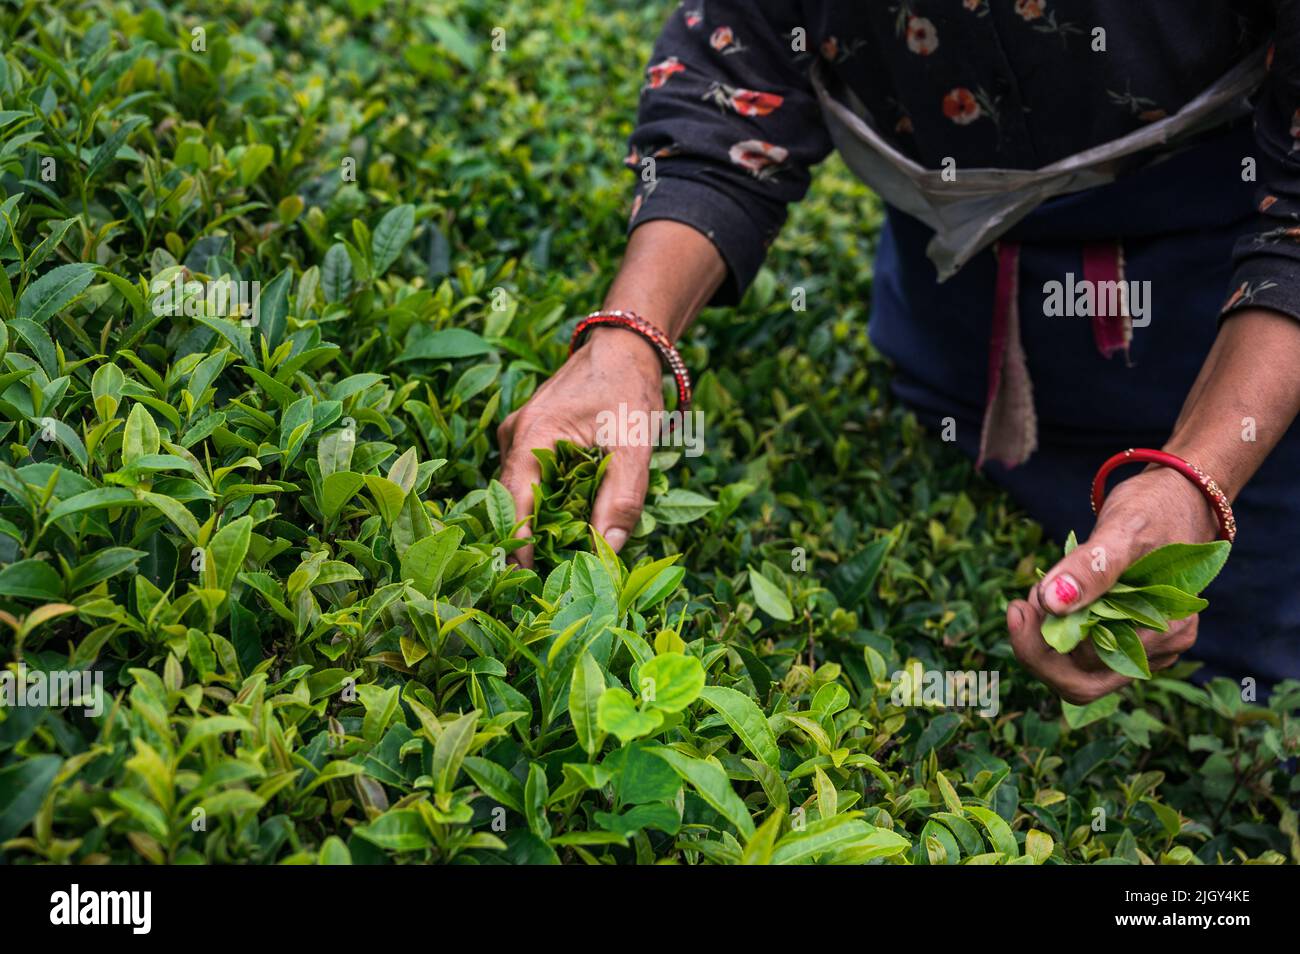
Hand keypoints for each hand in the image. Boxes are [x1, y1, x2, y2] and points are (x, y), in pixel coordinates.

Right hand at [497, 327, 663, 566]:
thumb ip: (621, 499)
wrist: (626, 345)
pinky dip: (550, 498)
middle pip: (515, 500)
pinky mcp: (531, 436)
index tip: (531, 580)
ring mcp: (519, 435)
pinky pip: (532, 476)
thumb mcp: (634, 447)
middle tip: (557, 575)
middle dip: (535, 537)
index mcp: (532, 437)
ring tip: (567, 552)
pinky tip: (572, 516)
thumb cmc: (629, 390)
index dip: (521, 545)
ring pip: (524, 490)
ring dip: (544, 518)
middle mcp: (515, 437)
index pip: (513, 503)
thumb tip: (607, 551)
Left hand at [1006, 467, 1218, 703]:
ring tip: (1039, 591)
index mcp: (1168, 633)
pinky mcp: (1126, 632)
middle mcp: (1158, 650)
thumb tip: (1053, 602)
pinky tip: (1050, 596)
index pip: (1087, 676)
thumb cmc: (1156, 508)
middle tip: (1022, 603)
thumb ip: (1091, 568)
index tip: (1025, 600)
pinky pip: (1080, 648)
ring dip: (1045, 634)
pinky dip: (1056, 626)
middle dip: (1039, 648)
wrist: (1175, 497)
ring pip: (1073, 668)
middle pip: (1077, 682)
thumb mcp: (1122, 531)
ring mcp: (1142, 645)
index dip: (1043, 648)